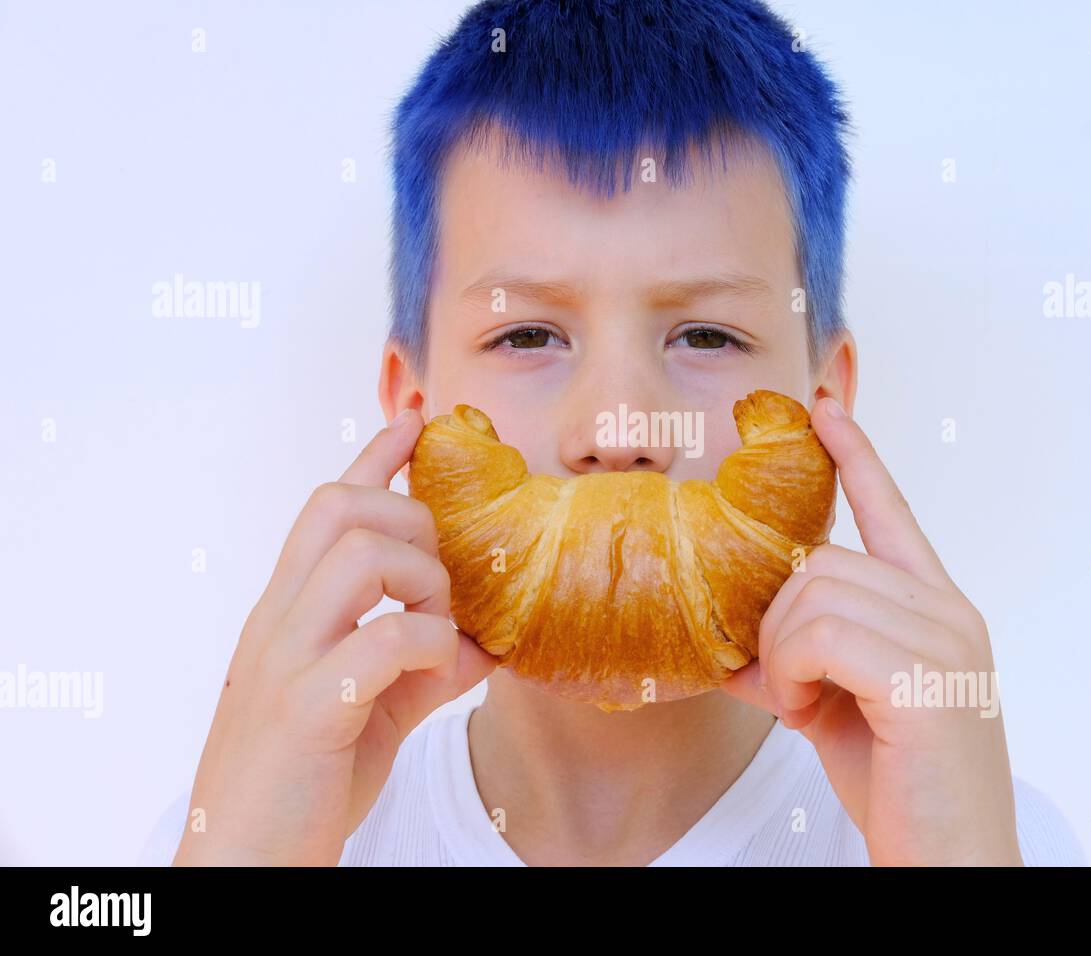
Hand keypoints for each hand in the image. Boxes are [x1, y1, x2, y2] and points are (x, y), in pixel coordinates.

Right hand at [173, 409, 496, 865]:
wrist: (242, 863)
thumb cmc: (304, 783)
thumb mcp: (372, 712)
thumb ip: (419, 669)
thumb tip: (481, 643)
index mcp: (287, 614)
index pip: (325, 506)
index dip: (374, 455)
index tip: (415, 418)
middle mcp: (277, 622)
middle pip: (340, 507)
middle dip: (412, 520)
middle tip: (441, 581)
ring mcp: (285, 660)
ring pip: (357, 553)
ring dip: (420, 578)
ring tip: (436, 626)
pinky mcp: (305, 709)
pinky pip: (380, 641)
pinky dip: (429, 644)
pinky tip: (441, 669)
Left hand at [720, 397, 1021, 865]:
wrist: (948, 859)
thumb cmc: (901, 784)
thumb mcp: (834, 707)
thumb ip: (795, 660)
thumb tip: (727, 644)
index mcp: (936, 609)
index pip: (892, 513)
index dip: (857, 458)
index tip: (825, 408)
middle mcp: (948, 612)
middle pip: (822, 562)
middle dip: (779, 622)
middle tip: (792, 686)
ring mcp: (944, 641)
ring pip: (813, 594)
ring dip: (783, 654)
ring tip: (803, 704)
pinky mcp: (925, 679)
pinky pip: (820, 635)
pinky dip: (792, 674)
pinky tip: (804, 711)